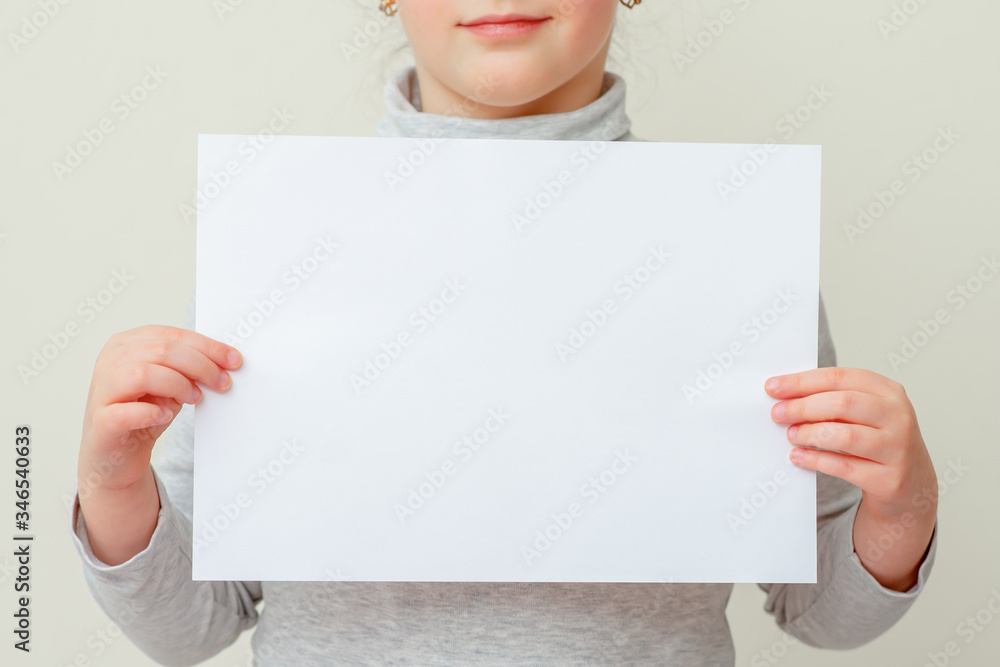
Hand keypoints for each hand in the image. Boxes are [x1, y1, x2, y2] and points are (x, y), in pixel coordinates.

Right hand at [79, 325, 241, 492]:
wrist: (116, 456)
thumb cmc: (144, 414)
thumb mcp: (171, 385)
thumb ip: (188, 369)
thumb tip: (224, 362)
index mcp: (127, 344)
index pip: (172, 336)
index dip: (207, 346)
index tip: (234, 360)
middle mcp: (110, 361)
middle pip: (162, 351)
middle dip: (201, 366)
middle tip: (222, 382)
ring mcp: (101, 390)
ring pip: (143, 374)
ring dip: (178, 385)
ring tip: (195, 398)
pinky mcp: (101, 421)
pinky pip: (125, 412)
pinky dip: (150, 413)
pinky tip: (166, 416)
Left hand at [765, 367, 937, 591]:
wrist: (911, 484)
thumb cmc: (876, 439)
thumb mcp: (864, 412)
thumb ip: (832, 400)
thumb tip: (784, 395)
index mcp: (888, 391)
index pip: (840, 377)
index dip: (802, 381)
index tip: (773, 387)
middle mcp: (898, 416)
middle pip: (843, 403)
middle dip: (803, 407)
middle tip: (777, 414)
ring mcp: (897, 448)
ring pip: (846, 436)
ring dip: (810, 434)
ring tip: (791, 435)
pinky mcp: (889, 479)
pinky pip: (845, 467)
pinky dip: (816, 460)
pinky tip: (798, 457)